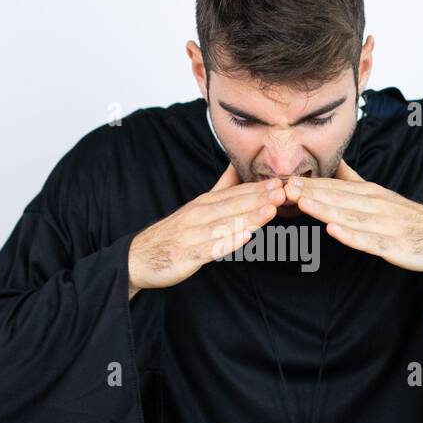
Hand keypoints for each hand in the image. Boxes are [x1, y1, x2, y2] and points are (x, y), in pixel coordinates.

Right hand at [128, 164, 285, 298]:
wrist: (138, 257)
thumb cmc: (175, 233)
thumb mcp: (198, 206)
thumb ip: (221, 188)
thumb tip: (236, 165)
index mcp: (205, 203)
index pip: (236, 193)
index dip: (259, 188)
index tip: (283, 182)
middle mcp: (199, 215)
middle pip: (233, 205)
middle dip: (260, 198)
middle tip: (283, 191)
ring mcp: (193, 234)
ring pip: (225, 225)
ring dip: (248, 217)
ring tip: (270, 211)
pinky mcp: (187, 254)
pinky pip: (210, 247)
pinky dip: (227, 242)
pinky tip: (244, 238)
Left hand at [285, 160, 422, 296]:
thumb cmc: (406, 218)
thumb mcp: (379, 194)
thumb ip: (354, 181)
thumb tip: (334, 165)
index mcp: (369, 193)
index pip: (334, 187)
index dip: (309, 184)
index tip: (284, 179)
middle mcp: (375, 205)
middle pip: (338, 198)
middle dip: (310, 192)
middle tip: (284, 187)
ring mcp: (384, 225)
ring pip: (349, 216)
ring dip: (325, 209)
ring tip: (302, 203)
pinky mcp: (392, 245)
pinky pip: (369, 241)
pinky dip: (351, 236)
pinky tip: (334, 231)